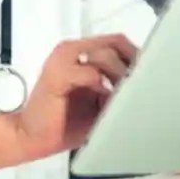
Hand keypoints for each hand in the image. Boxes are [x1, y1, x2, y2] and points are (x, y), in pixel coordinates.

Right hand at [11, 34, 136, 158]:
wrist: (32, 137)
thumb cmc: (67, 123)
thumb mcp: (100, 102)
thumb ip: (116, 86)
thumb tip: (145, 81)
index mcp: (81, 53)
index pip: (118, 41)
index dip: (136, 58)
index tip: (148, 79)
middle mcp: (71, 50)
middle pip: (116, 44)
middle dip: (130, 69)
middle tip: (133, 93)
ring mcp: (62, 60)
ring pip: (106, 56)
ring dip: (118, 79)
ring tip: (116, 100)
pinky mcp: (57, 75)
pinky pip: (91, 74)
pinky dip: (102, 89)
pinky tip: (101, 104)